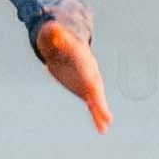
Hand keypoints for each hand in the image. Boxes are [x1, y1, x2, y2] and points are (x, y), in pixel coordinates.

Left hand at [31, 16, 112, 131]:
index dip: (88, 79)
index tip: (92, 89)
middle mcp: (90, 72)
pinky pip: (92, 105)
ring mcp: (89, 83)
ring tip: (105, 126)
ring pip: (96, 99)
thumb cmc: (57, 39)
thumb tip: (52, 29)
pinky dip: (97, 116)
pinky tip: (102, 129)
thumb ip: (53, 34)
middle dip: (100, 101)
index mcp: (82, 60)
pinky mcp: (85, 91)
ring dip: (100, 112)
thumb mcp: (53, 35)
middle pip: (96, 88)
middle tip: (106, 115)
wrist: (65, 45)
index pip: (86, 71)